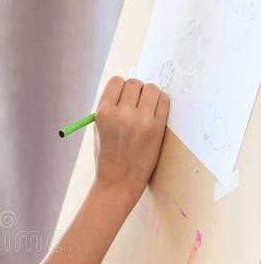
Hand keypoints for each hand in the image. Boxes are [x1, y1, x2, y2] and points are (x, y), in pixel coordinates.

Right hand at [93, 76, 169, 205]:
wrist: (118, 182)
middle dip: (137, 91)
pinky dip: (161, 102)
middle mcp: (121, 114)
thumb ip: (111, 108)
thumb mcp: (99, 129)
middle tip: (138, 103)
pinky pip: (164, 101)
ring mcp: (140, 121)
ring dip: (151, 94)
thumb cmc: (108, 155)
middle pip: (135, 83)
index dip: (122, 88)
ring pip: (152, 88)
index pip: (117, 81)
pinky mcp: (156, 128)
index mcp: (103, 113)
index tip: (126, 97)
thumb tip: (131, 88)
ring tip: (148, 108)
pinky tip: (156, 113)